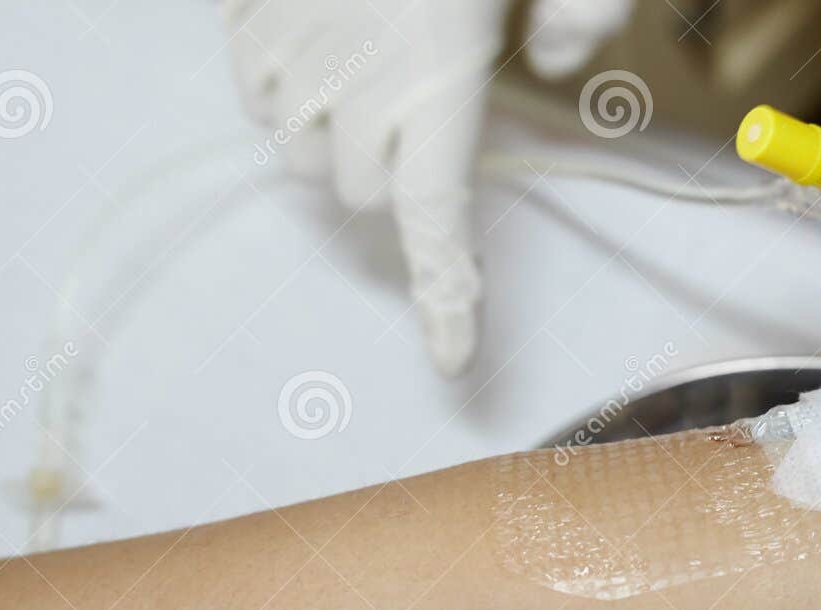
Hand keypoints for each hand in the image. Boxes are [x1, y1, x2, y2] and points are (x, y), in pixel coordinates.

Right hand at [223, 0, 630, 374]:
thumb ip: (576, 19)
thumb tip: (556, 69)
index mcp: (440, 78)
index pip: (437, 222)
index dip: (446, 299)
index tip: (452, 363)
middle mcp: (358, 77)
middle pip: (357, 194)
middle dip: (389, 179)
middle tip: (420, 124)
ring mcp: (289, 45)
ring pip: (296, 151)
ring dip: (331, 139)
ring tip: (368, 77)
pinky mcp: (243, 11)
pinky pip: (249, 88)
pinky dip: (279, 88)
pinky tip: (318, 41)